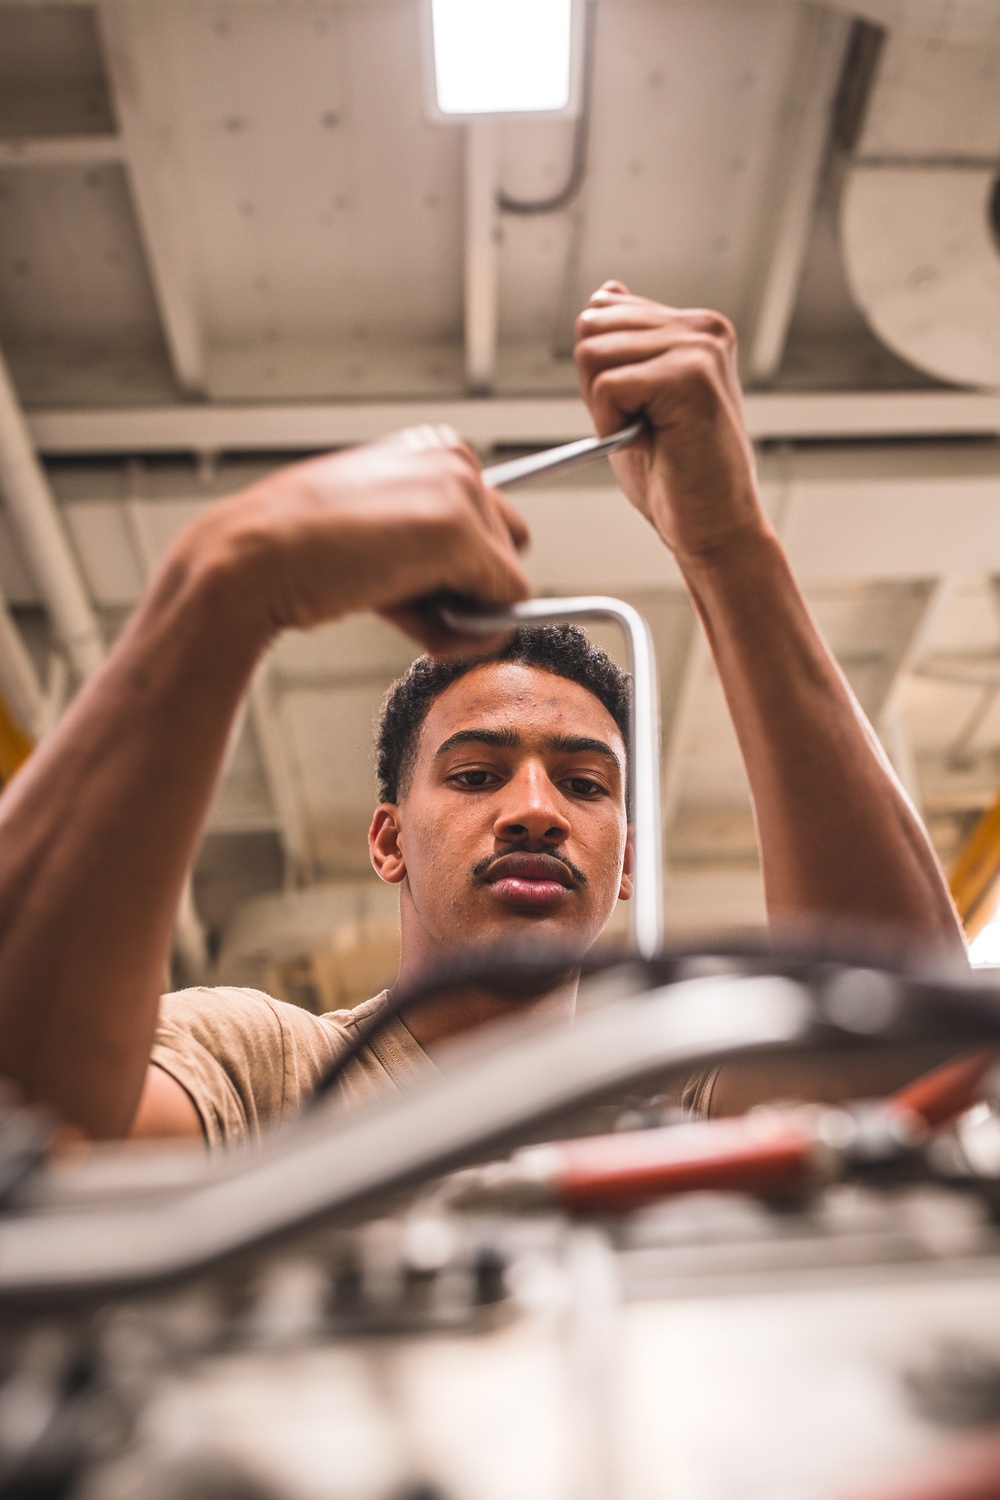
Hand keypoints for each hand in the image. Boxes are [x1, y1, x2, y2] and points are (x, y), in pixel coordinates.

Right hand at [200, 425, 530, 654]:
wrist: (251, 558)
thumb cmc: (299, 550)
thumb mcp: (377, 536)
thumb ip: (431, 556)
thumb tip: (494, 606)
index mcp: (434, 450)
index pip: (487, 523)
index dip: (450, 567)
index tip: (398, 576)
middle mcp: (455, 459)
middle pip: (507, 549)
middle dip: (463, 587)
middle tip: (397, 598)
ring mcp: (462, 493)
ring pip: (508, 580)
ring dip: (461, 610)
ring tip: (391, 601)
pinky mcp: (462, 535)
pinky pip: (508, 605)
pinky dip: (472, 631)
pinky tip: (412, 622)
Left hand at [574, 282, 766, 563]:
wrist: (713, 526)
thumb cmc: (676, 475)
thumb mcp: (635, 398)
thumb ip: (622, 347)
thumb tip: (605, 292)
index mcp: (693, 327)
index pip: (601, 312)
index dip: (601, 372)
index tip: (640, 409)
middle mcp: (702, 328)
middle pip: (591, 327)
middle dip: (598, 386)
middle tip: (644, 427)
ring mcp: (700, 347)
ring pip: (593, 353)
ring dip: (607, 409)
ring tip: (653, 436)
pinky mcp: (690, 375)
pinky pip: (607, 386)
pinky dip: (613, 425)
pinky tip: (654, 444)